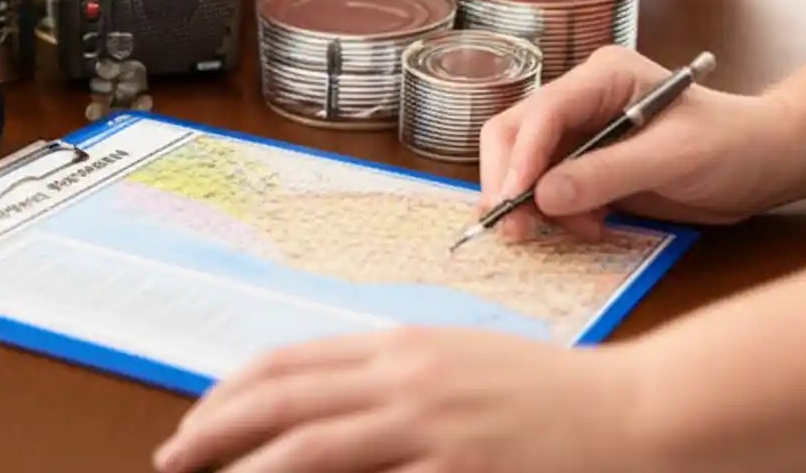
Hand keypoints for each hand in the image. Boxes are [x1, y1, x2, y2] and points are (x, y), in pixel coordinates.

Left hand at [154, 327, 647, 472]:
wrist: (634, 410)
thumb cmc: (550, 392)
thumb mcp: (461, 363)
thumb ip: (394, 377)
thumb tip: (327, 401)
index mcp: (403, 346)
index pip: (290, 361)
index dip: (231, 390)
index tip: (199, 419)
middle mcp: (406, 377)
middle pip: (283, 399)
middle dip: (214, 429)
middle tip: (172, 457)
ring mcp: (430, 425)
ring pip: (310, 447)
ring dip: (248, 469)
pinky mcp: (459, 470)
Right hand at [478, 46, 795, 241]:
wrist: (765, 163)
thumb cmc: (733, 145)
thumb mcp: (676, 158)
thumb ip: (609, 174)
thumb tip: (542, 197)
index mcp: (603, 77)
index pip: (542, 112)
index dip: (520, 157)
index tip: (514, 200)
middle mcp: (583, 99)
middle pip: (516, 135)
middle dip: (509, 181)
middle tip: (512, 228)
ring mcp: (582, 132)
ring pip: (525, 166)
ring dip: (534, 205)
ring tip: (576, 231)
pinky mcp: (587, 164)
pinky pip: (549, 190)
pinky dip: (557, 215)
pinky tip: (590, 228)